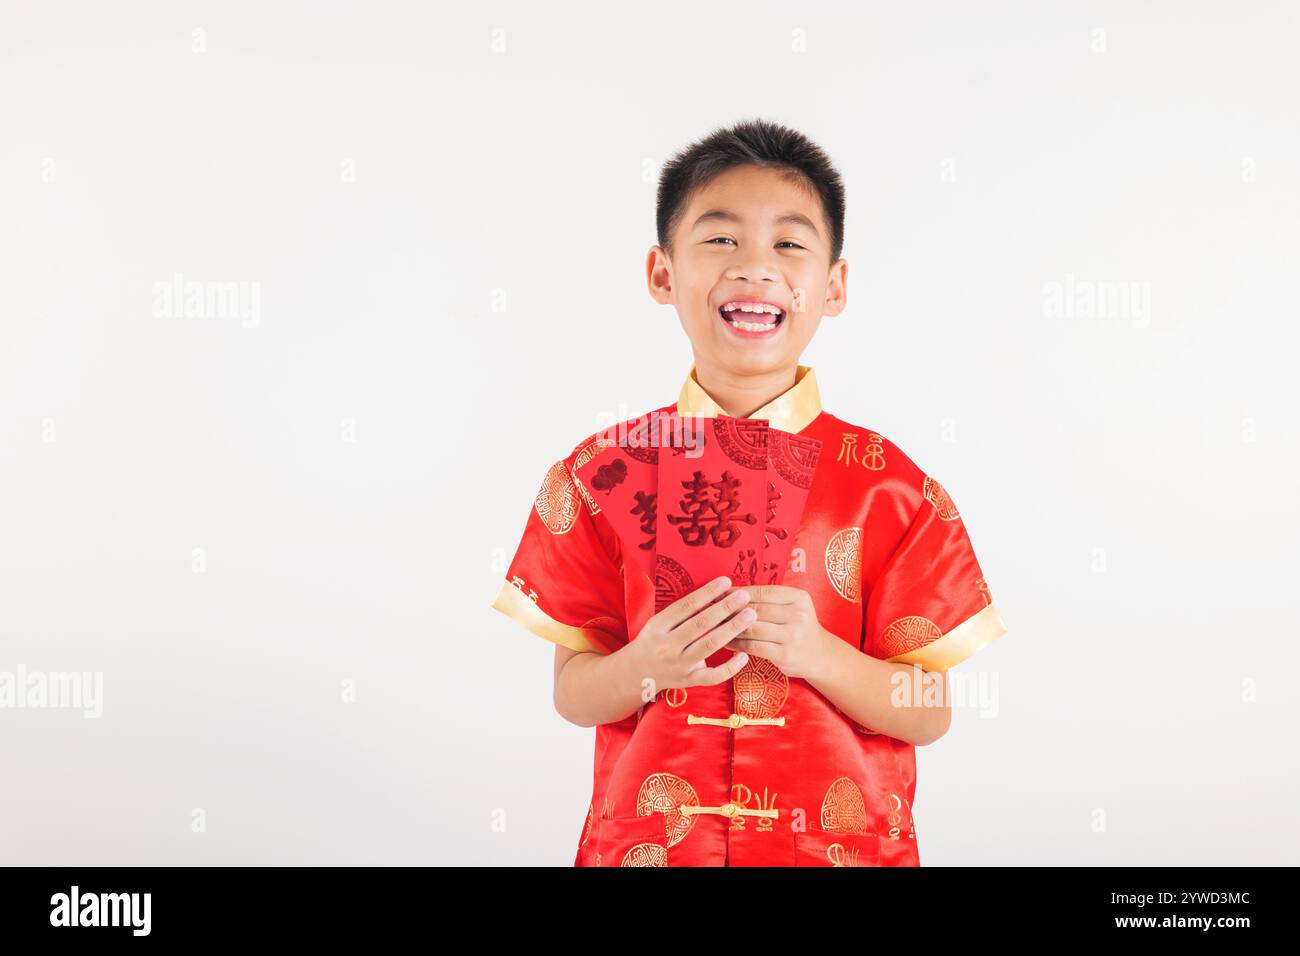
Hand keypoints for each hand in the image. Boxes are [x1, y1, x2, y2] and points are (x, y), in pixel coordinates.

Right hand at [628, 575, 755, 695]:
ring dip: (731, 629)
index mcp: (659, 625)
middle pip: (700, 624)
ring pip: (708, 646)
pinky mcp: (688, 681)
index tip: (726, 581)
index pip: (686, 606)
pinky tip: (744, 655)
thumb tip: (713, 592)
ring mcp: (679, 664)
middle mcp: (668, 645)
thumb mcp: (657, 622)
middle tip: (744, 596)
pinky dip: (729, 667)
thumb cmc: (653, 641)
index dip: (707, 592)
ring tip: (750, 615)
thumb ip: (681, 611)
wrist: (636, 672)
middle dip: (725, 608)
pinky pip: (712, 676)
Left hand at [722, 584, 837, 679]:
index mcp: (798, 597)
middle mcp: (798, 614)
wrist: (820, 655)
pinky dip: (736, 644)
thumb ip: (768, 600)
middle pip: (755, 609)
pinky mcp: (785, 654)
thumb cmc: (798, 627)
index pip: (762, 591)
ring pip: (752, 628)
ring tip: (713, 626)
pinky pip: (753, 646)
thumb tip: (730, 592)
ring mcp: (793, 635)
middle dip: (730, 609)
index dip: (738, 592)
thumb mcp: (792, 607)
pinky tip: (724, 642)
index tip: (718, 593)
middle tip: (709, 609)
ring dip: (730, 627)